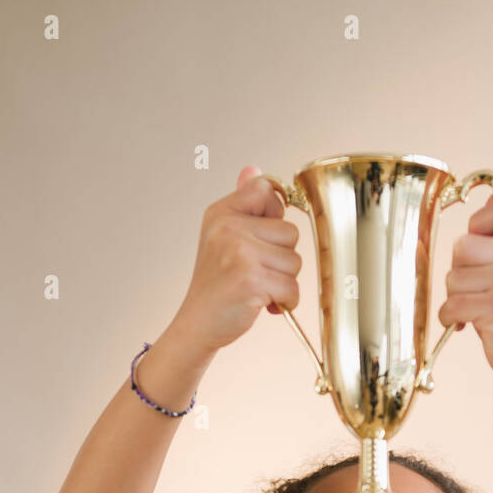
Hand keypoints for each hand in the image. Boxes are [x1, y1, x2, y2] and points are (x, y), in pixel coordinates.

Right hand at [171, 165, 301, 353]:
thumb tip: (253, 169)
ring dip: (284, 282)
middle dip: (282, 258)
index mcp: (221, 212)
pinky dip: (286, 301)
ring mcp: (239, 252)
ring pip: (295, 261)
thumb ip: (242, 203)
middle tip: (256, 272)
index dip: (274, 216)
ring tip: (259, 288)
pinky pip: (292, 287)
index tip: (260, 238)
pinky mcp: (251, 280)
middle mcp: (228, 227)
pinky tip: (264, 304)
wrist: (197, 323)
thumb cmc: (215, 284)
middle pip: (290, 232)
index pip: (266, 191)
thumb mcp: (221, 236)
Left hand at [437, 194, 492, 390]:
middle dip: (459, 272)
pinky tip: (467, 323)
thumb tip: (487, 199)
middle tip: (479, 291)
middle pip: (461, 246)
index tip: (483, 251)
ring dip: (456, 298)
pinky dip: (451, 318)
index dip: (478, 227)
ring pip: (452, 277)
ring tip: (478, 308)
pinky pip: (451, 304)